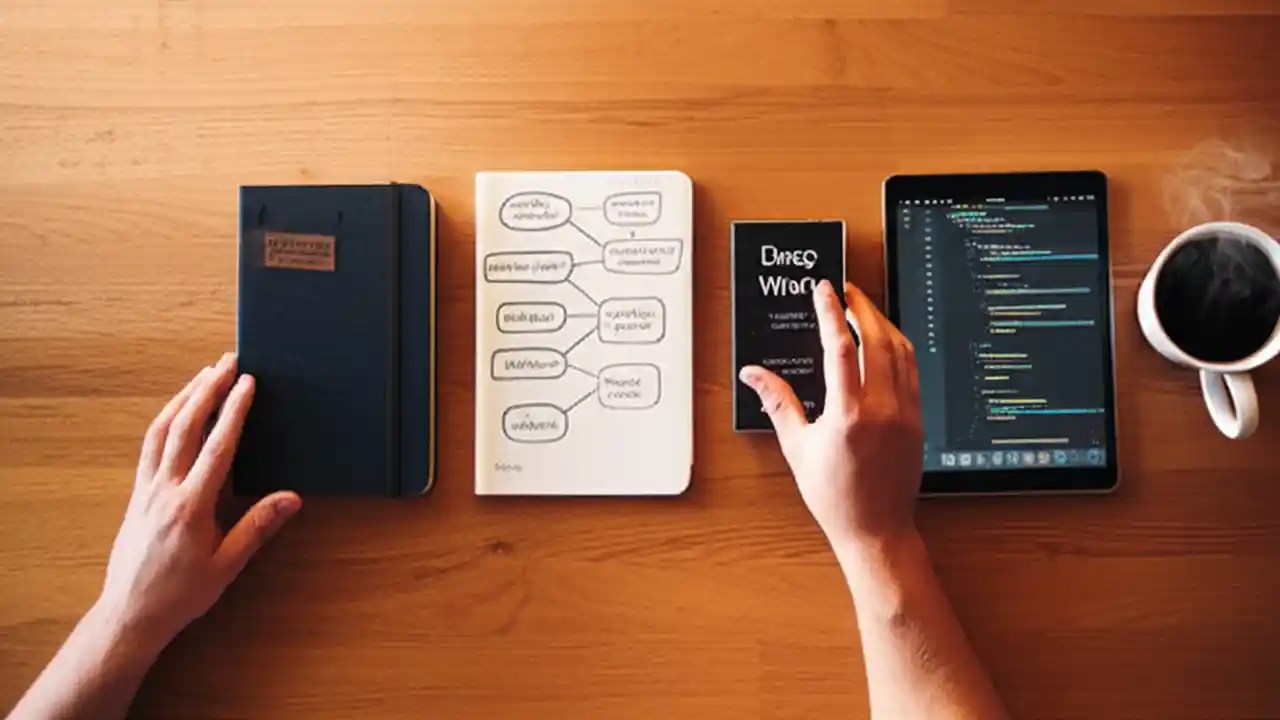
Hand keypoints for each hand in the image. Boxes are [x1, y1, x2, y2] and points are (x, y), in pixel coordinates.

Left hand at [95, 353, 300, 649]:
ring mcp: (146, 489)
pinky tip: (177, 410)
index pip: (217, 447)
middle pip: (185, 426)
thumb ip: (258, 527)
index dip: (234, 411)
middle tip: (227, 360)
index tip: (247, 382)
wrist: (130, 614)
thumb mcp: (227, 565)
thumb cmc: (181, 594)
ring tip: (205, 374)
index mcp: (190, 507)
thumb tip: (292, 498)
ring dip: (184, 397)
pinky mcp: (137, 494)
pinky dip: (166, 419)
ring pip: (162, 430)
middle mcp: (164, 490)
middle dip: (208, 389)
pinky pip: (149, 445)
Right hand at [739, 280, 921, 548]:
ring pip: (901, 350)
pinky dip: (899, 346)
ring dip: (882, 322)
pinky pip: (913, 370)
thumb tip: (754, 374)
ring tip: (864, 309)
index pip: (840, 347)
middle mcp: (882, 410)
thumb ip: (777, 403)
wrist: (876, 528)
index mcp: (848, 416)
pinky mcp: (918, 420)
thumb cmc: (835, 496)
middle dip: (861, 307)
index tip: (824, 289)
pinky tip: (887, 341)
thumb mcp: (797, 447)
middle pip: (877, 339)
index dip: (831, 312)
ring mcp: (905, 413)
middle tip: (846, 290)